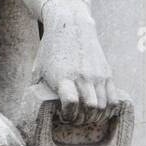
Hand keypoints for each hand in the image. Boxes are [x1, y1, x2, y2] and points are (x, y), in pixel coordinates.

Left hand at [32, 0, 118, 121]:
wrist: (71, 26)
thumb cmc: (51, 49)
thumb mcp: (38, 68)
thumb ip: (37, 88)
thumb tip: (33, 106)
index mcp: (63, 77)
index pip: (71, 103)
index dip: (69, 115)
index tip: (64, 116)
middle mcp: (82, 77)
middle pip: (90, 108)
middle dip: (82, 119)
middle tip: (75, 119)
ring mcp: (96, 76)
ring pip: (102, 106)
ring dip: (94, 115)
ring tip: (86, 115)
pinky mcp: (107, 73)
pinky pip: (113, 99)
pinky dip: (108, 109)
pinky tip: (99, 109)